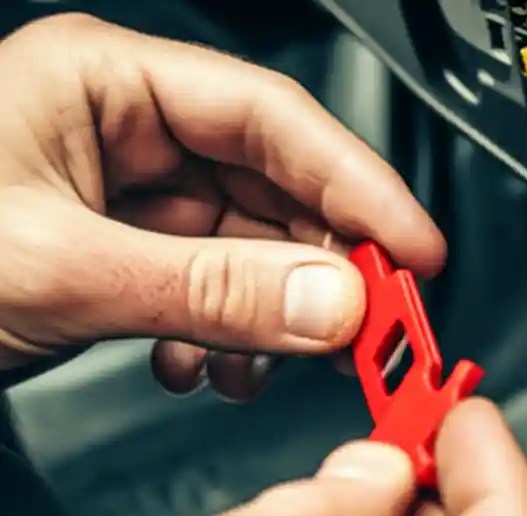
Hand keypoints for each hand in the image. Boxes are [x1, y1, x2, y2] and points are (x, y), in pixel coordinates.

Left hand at [0, 13, 443, 398]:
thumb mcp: (57, 269)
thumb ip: (210, 287)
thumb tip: (333, 301)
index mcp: (103, 82)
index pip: (271, 120)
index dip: (358, 185)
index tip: (414, 252)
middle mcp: (116, 129)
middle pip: (268, 187)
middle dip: (320, 265)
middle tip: (371, 325)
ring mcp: (114, 195)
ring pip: (241, 246)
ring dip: (268, 312)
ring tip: (269, 359)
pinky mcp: (107, 255)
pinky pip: (202, 286)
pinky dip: (222, 334)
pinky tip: (206, 366)